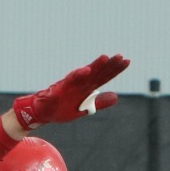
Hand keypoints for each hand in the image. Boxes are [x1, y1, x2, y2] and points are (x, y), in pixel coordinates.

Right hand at [11, 55, 129, 130]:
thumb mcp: (84, 108)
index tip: (127, 61)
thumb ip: (99, 102)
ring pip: (85, 73)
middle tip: (121, 56)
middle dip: (109, 65)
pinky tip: (86, 70)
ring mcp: (70, 85)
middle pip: (97, 72)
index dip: (115, 69)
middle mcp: (80, 83)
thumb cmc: (62, 108)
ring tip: (106, 58)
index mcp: (87, 87)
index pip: (104, 76)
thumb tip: (116, 97)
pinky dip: (77, 75)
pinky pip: (69, 81)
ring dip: (95, 65)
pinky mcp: (59, 89)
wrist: (42, 114)